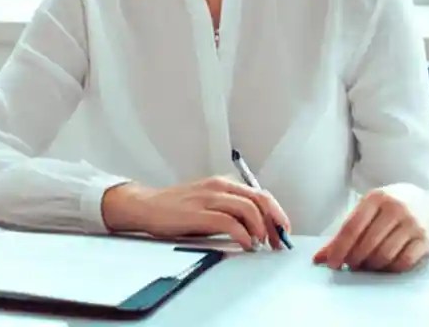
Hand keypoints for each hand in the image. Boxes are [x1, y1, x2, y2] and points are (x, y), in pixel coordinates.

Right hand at [101, 177, 291, 250]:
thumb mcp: (208, 203)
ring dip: (261, 229)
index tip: (282, 232)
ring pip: (248, 208)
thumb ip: (230, 209)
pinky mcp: (198, 213)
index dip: (276, 214)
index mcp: (223, 184)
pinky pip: (229, 222)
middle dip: (274, 222)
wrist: (146, 206)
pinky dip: (243, 234)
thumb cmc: (177, 209)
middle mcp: (219, 187)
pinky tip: (245, 244)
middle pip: (260, 199)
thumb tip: (258, 227)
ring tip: (260, 243)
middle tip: (278, 241)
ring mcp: (208, 198)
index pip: (261, 195)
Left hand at [314, 183, 428, 272]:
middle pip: (367, 243)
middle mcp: (395, 208)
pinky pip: (404, 262)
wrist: (425, 202)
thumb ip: (344, 233)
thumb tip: (319, 259)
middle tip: (350, 266)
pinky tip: (384, 267)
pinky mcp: (426, 240)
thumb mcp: (366, 211)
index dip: (339, 248)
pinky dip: (390, 269)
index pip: (352, 227)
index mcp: (376, 198)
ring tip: (366, 266)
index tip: (331, 264)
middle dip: (354, 259)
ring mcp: (413, 224)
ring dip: (371, 266)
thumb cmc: (387, 209)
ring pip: (384, 254)